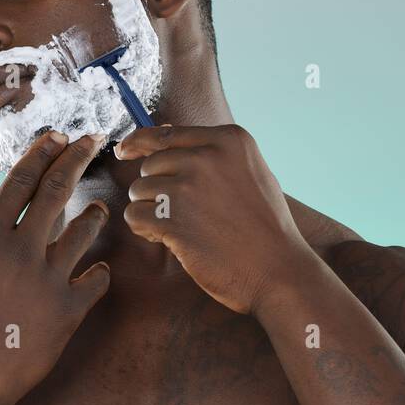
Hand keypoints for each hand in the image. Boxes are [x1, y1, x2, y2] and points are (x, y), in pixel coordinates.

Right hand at [0, 131, 109, 404]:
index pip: (18, 182)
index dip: (40, 155)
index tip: (56, 139)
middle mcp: (19, 251)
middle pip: (56, 191)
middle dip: (75, 159)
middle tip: (93, 140)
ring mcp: (47, 280)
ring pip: (83, 232)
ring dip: (93, 216)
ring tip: (98, 210)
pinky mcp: (68, 311)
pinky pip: (95, 282)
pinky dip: (98, 274)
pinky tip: (97, 272)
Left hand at [115, 123, 310, 314]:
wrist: (279, 271)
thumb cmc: (265, 228)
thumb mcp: (249, 175)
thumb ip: (213, 156)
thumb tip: (163, 139)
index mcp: (229, 139)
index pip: (167, 133)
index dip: (140, 142)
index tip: (125, 151)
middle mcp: (206, 156)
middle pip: (151, 164)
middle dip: (156, 189)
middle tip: (179, 214)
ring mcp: (189, 187)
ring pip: (139, 190)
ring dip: (150, 211)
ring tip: (180, 229)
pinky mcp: (173, 219)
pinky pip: (134, 215)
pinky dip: (145, 230)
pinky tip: (168, 240)